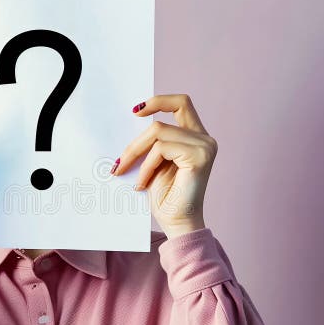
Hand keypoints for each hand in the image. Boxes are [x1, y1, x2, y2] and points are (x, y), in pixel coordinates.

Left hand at [112, 94, 216, 238]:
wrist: (177, 223)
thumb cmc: (165, 197)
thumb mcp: (153, 162)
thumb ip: (150, 142)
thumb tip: (128, 122)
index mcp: (195, 136)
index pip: (181, 103)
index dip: (158, 101)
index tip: (135, 111)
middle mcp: (205, 138)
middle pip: (162, 120)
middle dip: (135, 141)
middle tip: (119, 162)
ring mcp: (205, 146)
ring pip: (157, 133)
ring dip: (137, 155)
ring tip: (129, 175)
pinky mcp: (199, 157)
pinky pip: (160, 149)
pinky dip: (146, 166)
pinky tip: (142, 184)